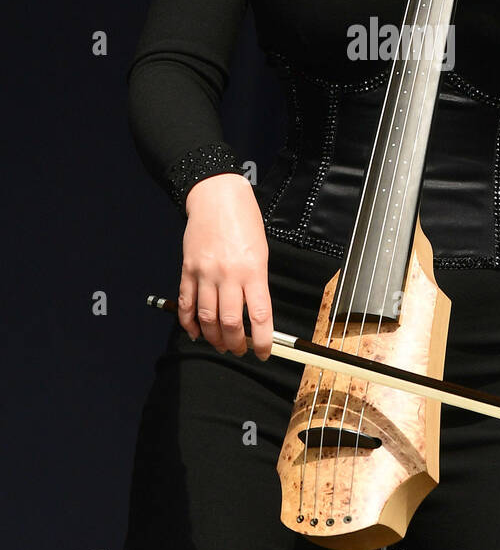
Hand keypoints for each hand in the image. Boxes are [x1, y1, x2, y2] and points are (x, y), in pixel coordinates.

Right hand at [179, 174, 273, 359]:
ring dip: (213, 338)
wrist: (216, 196)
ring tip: (220, 344)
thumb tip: (255, 313)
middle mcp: (229, 275)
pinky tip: (196, 332)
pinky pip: (186, 303)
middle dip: (236, 344)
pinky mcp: (187, 270)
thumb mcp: (261, 252)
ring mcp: (205, 273)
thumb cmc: (244, 221)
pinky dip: (189, 322)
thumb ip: (256, 282)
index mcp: (253, 270)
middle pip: (231, 323)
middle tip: (239, 350)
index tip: (263, 352)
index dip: (263, 341)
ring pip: (207, 318)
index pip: (260, 316)